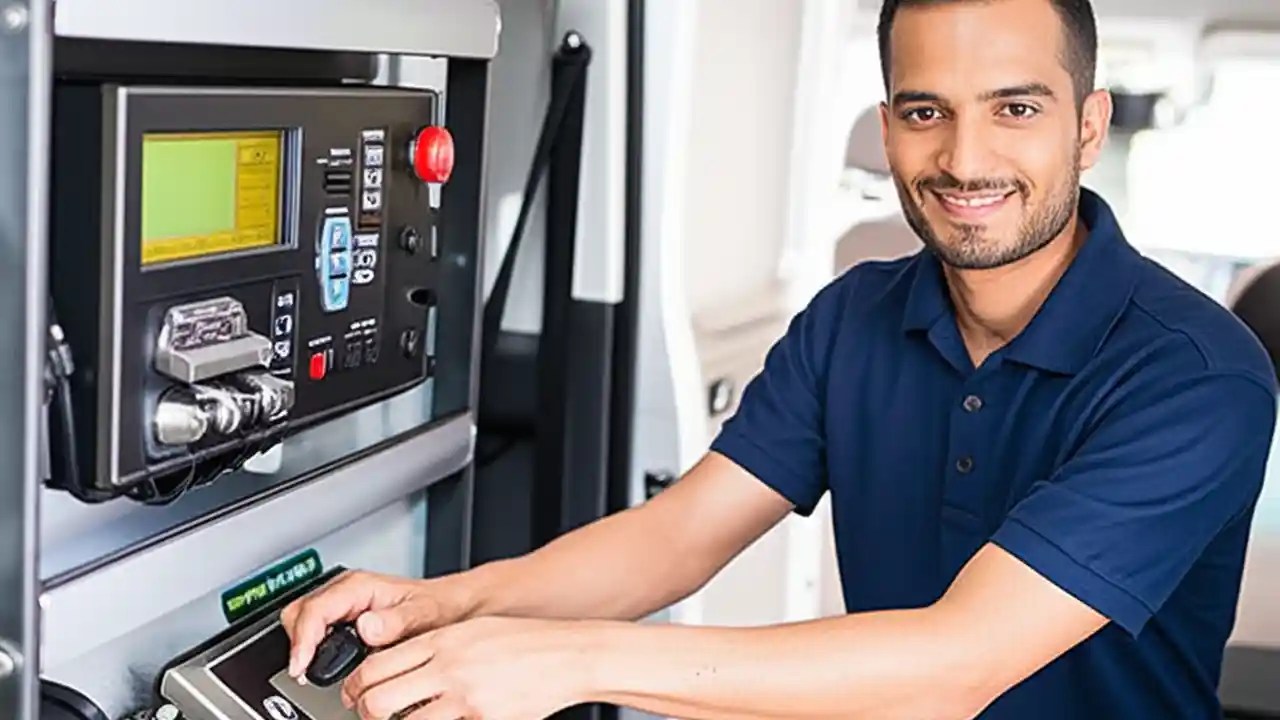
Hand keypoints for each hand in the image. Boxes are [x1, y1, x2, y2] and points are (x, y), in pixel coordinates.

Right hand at [280, 569, 473, 679]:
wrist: (452, 605)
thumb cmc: (440, 606)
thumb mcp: (424, 613)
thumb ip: (396, 621)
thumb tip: (367, 626)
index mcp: (360, 586)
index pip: (316, 609)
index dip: (304, 639)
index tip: (302, 665)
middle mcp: (347, 591)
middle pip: (300, 611)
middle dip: (297, 641)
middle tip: (304, 671)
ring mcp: (343, 603)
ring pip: (302, 619)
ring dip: (302, 644)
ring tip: (311, 671)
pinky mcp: (344, 616)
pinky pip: (314, 628)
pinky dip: (311, 646)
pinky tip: (323, 664)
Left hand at [341, 616, 589, 719]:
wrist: (570, 656)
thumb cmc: (527, 642)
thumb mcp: (475, 630)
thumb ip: (437, 646)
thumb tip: (399, 665)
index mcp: (444, 639)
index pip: (377, 664)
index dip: (356, 685)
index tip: (354, 693)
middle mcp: (449, 666)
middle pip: (378, 697)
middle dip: (364, 711)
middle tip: (367, 714)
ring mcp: (465, 697)